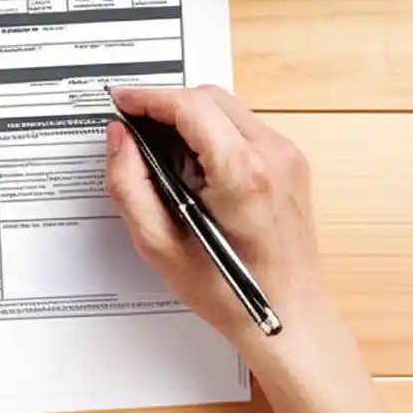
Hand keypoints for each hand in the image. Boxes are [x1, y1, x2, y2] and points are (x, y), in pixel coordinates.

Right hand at [104, 85, 326, 349]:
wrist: (287, 314)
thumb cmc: (232, 291)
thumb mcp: (159, 244)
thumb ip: (129, 184)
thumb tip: (120, 139)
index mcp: (243, 174)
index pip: (189, 106)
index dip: (149, 98)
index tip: (123, 102)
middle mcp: (272, 155)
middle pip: (209, 98)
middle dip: (168, 106)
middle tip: (136, 130)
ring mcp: (288, 156)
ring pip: (227, 108)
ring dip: (191, 120)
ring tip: (165, 156)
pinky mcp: (292, 162)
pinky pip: (244, 128)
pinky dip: (213, 134)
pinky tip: (195, 167)